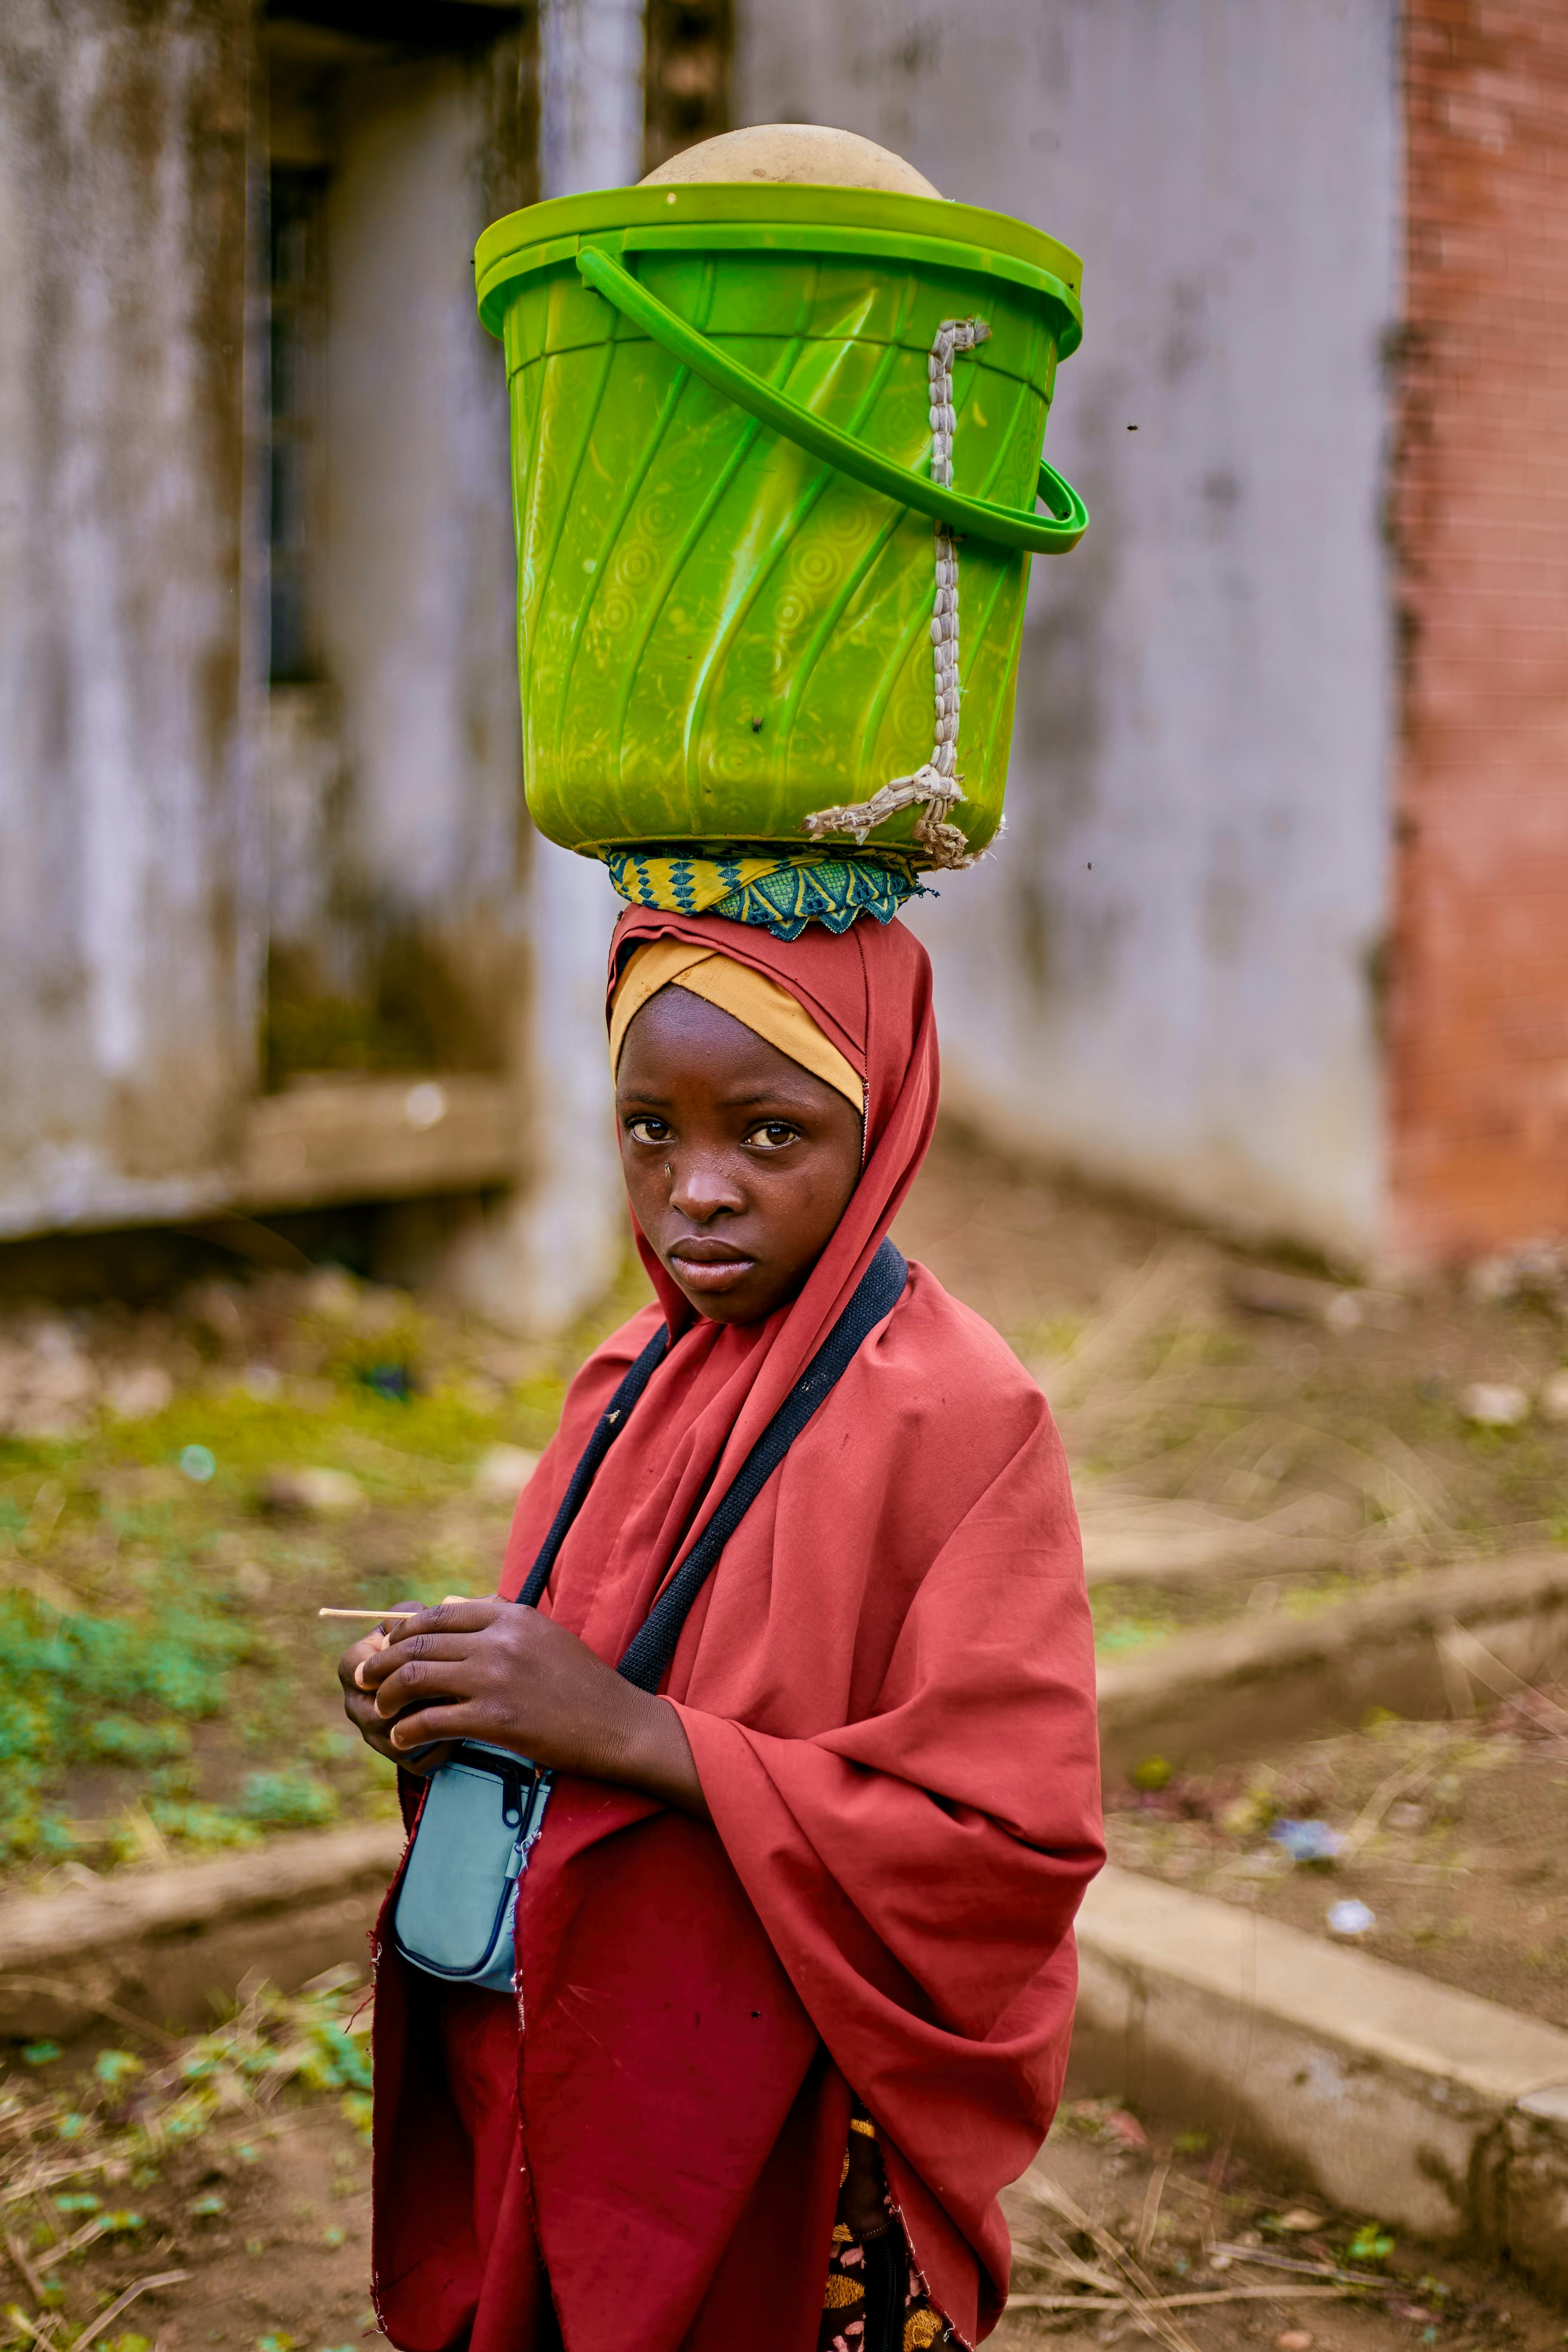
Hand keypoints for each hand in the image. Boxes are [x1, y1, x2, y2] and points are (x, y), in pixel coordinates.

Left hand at [351, 1600, 708, 1818]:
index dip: (404, 1630)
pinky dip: (407, 1729)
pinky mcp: (495, 1718)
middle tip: (363, 1677)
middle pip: (419, 1642)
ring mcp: (495, 1678)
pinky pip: (431, 1719)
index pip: (439, 1614)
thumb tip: (459, 1612)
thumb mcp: (546, 1636)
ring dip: (386, 1694)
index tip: (387, 1645)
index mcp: (511, 1614)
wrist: (617, 1724)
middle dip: (381, 1661)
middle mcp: (499, 1639)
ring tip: (378, 1709)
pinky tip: (401, 1738)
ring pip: (416, 1676)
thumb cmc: (582, 1684)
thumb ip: (503, 1624)